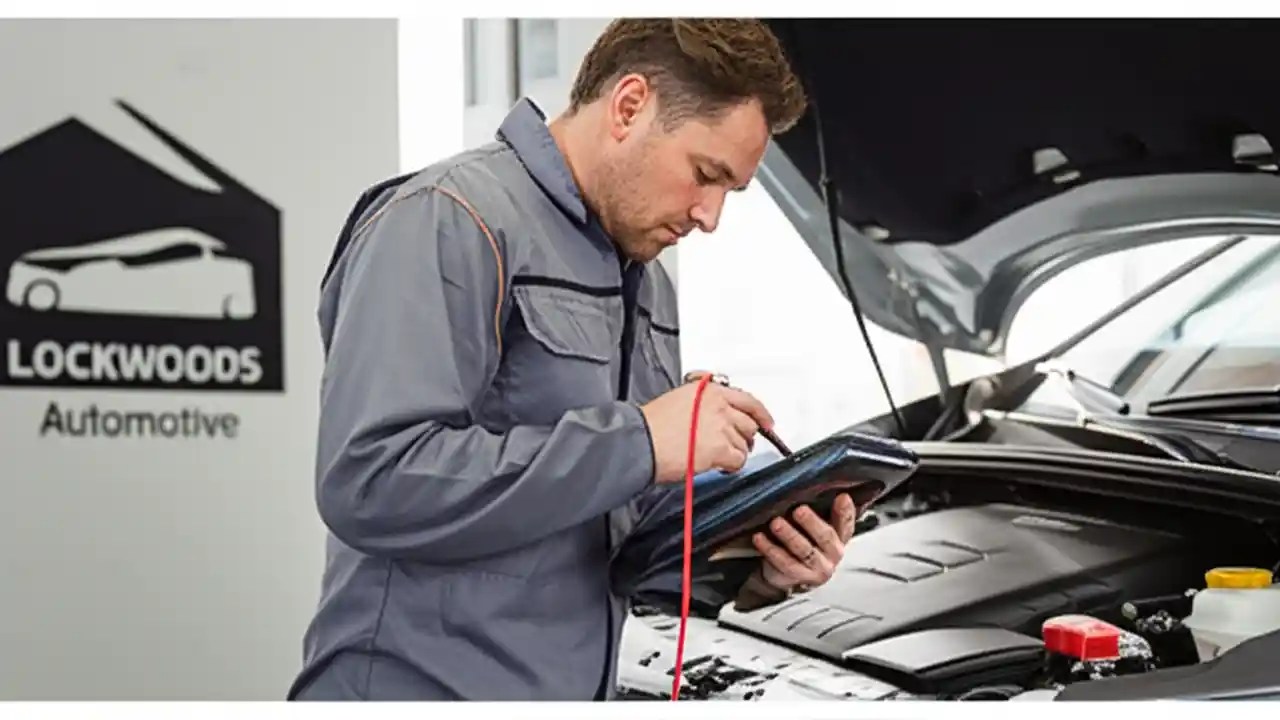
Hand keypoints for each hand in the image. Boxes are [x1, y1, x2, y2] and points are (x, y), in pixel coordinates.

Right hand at [639, 378, 774, 484]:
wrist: (640, 441)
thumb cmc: (650, 425)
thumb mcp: (679, 400)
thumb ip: (702, 404)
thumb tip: (715, 416)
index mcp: (709, 390)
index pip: (747, 399)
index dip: (761, 413)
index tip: (767, 421)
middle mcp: (719, 405)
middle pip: (749, 423)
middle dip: (745, 437)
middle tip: (737, 446)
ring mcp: (722, 426)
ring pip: (744, 443)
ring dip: (735, 453)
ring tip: (720, 459)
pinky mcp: (720, 448)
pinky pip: (738, 460)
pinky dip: (732, 466)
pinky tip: (720, 467)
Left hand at [751, 493, 856, 591]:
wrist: (787, 575)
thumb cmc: (803, 542)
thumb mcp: (812, 526)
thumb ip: (817, 509)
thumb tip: (808, 483)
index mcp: (839, 537)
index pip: (847, 522)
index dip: (846, 511)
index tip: (842, 497)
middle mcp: (834, 553)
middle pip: (825, 536)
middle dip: (811, 522)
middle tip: (799, 511)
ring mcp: (819, 568)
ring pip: (804, 550)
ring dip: (789, 535)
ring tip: (776, 523)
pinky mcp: (801, 577)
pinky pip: (785, 563)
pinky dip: (771, 550)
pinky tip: (759, 538)